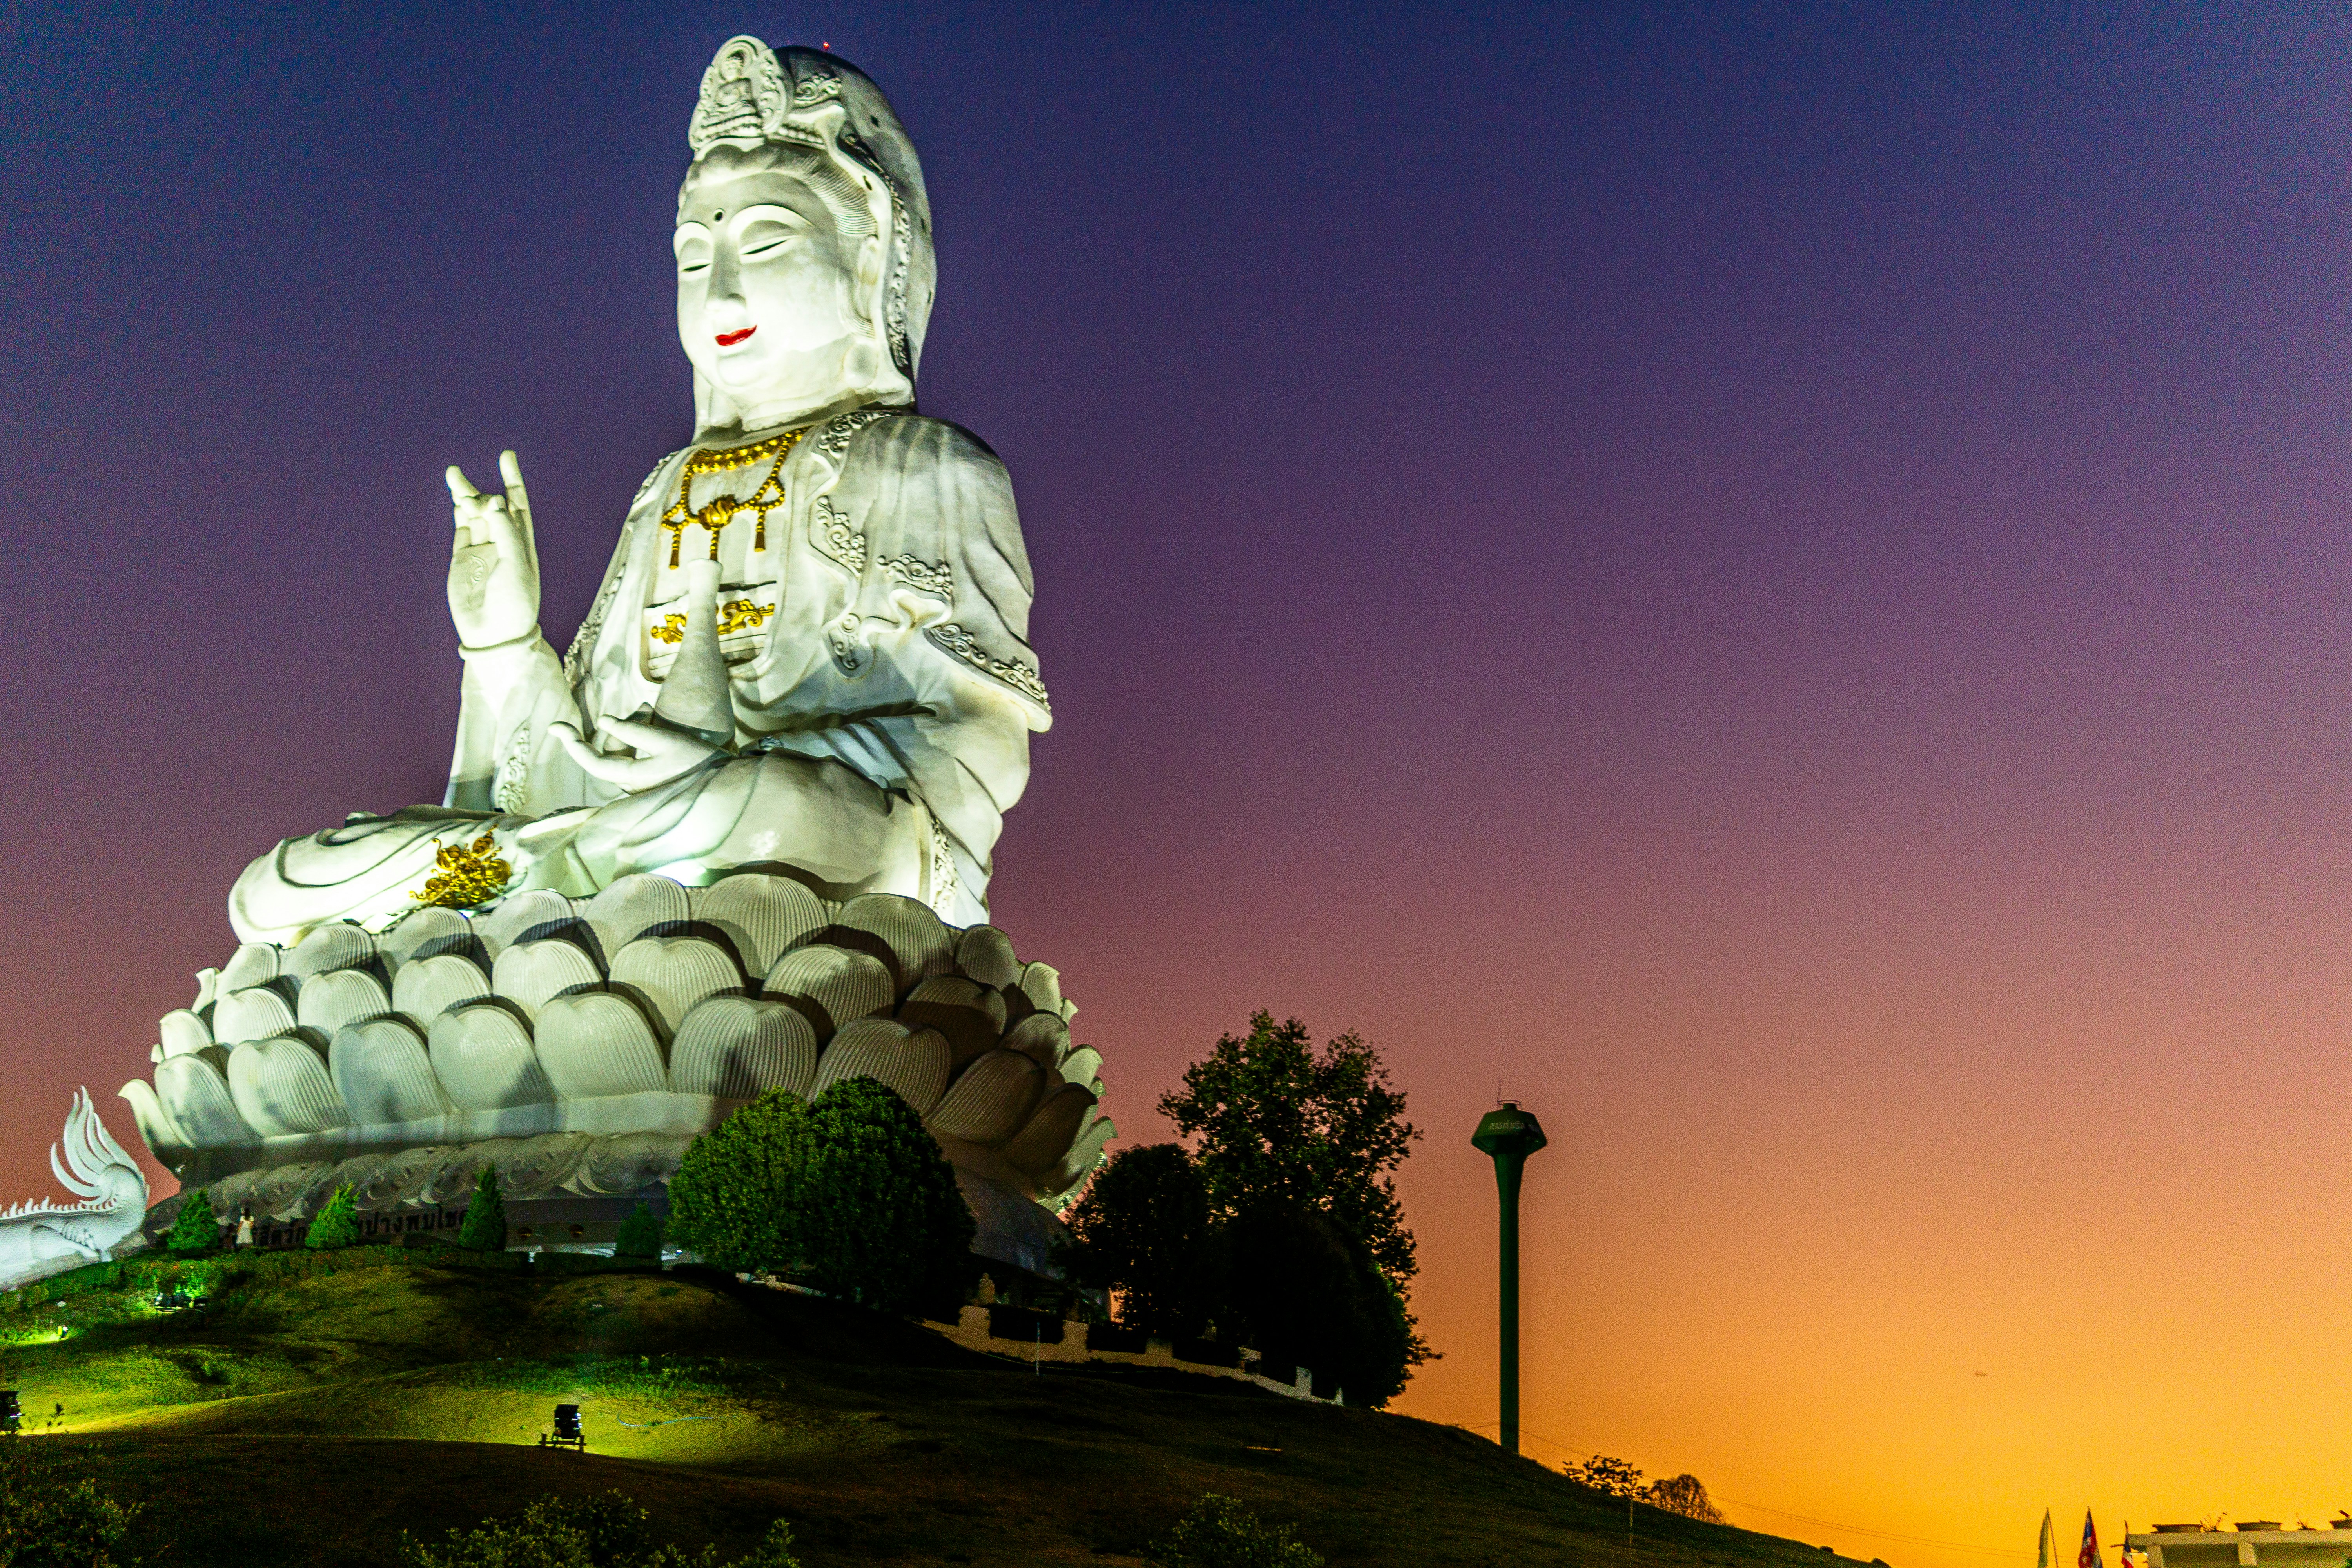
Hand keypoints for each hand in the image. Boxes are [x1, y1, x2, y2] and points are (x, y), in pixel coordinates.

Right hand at [447, 450, 542, 648]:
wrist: (495, 633)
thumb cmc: (515, 603)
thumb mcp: (517, 565)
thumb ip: (506, 533)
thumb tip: (495, 502)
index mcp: (523, 543)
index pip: (519, 504)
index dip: (513, 480)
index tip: (506, 456)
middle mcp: (502, 542)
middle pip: (492, 506)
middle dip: (480, 490)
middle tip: (462, 479)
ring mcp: (481, 549)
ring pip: (473, 514)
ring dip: (465, 495)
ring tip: (454, 476)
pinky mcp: (462, 558)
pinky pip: (461, 527)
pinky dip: (458, 511)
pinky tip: (456, 497)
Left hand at [549, 717, 722, 792]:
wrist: (724, 785)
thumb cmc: (697, 763)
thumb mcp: (665, 742)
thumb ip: (633, 731)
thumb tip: (603, 721)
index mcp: (630, 778)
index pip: (591, 761)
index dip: (571, 743)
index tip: (554, 726)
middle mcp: (629, 784)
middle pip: (611, 749)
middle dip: (622, 724)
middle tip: (646, 706)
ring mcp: (638, 783)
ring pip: (623, 750)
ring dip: (633, 727)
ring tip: (650, 710)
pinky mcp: (648, 779)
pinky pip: (634, 754)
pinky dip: (639, 736)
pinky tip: (652, 721)